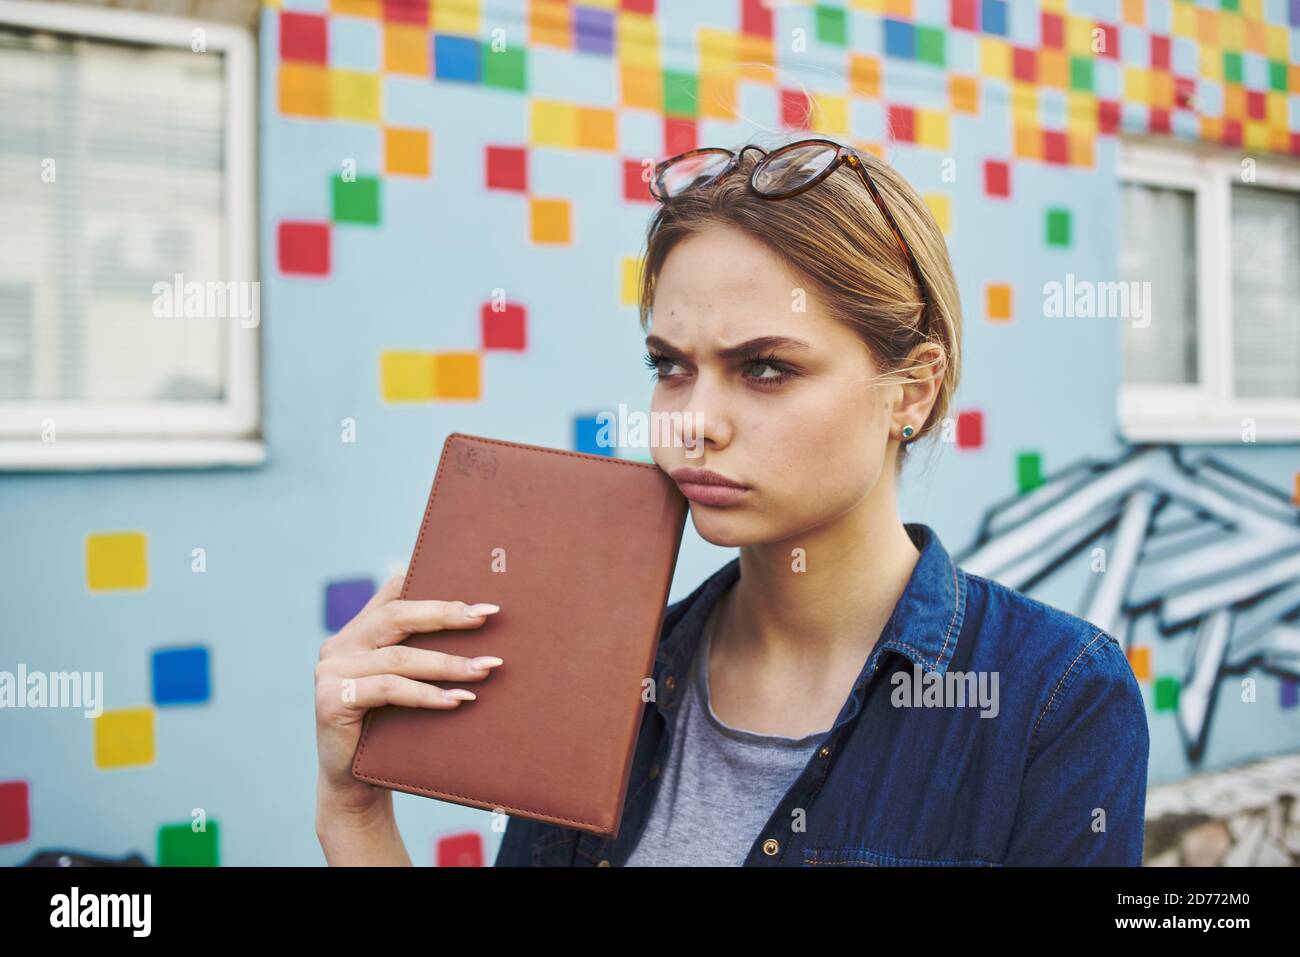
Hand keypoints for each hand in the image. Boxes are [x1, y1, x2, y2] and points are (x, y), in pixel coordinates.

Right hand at [314, 573, 502, 816]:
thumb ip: (421, 655)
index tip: (473, 591)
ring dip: (447, 663)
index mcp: (356, 632)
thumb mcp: (406, 684)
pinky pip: (389, 689)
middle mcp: (339, 645)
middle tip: (486, 616)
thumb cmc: (391, 730)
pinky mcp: (332, 700)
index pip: (392, 593)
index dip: (430, 585)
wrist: (357, 784)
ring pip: (399, 657)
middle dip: (445, 614)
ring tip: (486, 668)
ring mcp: (330, 671)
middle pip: (397, 616)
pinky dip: (426, 694)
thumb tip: (478, 627)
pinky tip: (456, 699)